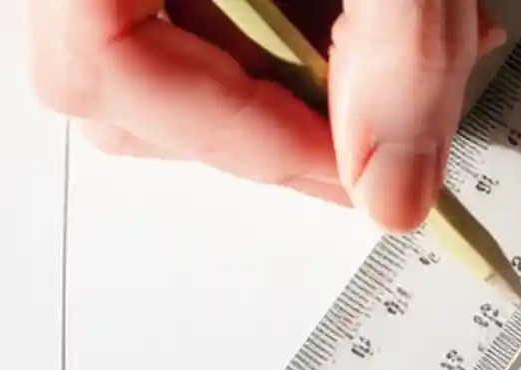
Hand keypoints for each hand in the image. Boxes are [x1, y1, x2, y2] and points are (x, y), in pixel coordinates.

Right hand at [26, 0, 504, 230]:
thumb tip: (396, 196)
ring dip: (305, 90)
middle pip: (131, 87)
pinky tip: (395, 26)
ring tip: (417, 56)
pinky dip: (310, 41)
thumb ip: (402, 53)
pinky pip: (210, 23)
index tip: (348, 163)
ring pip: (172, 61)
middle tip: (381, 136)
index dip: (233, 132)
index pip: (103, 62)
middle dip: (273, 126)